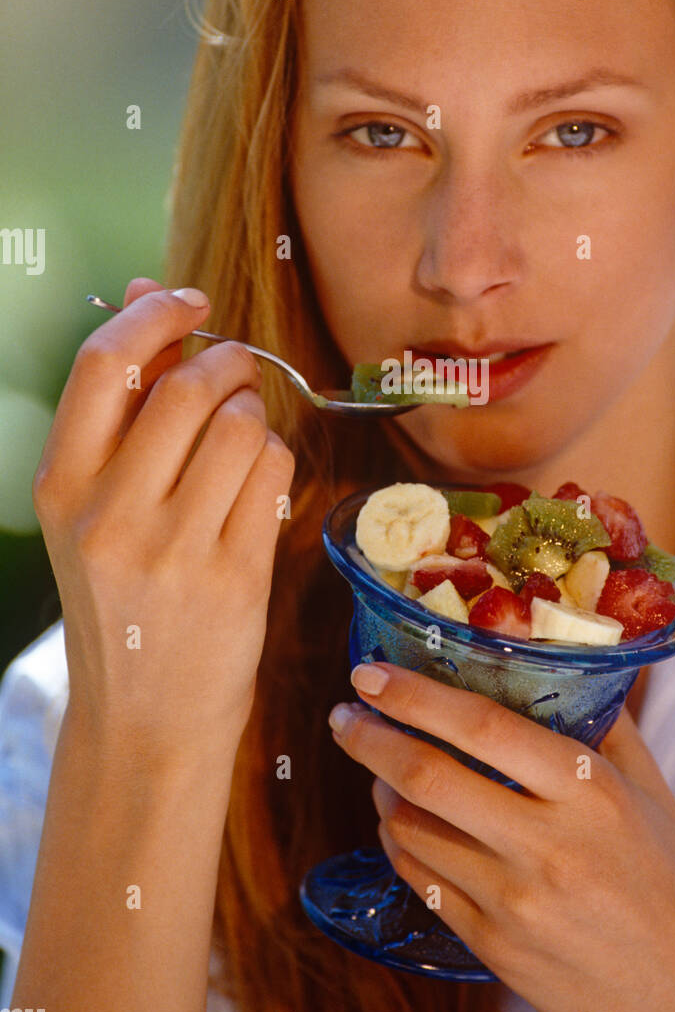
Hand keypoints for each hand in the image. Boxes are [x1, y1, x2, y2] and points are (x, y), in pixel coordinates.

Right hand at [33, 278, 294, 759]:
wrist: (144, 719)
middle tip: (235, 375)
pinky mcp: (235, 576)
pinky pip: (273, 473)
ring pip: (240, 425)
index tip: (188, 301)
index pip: (104, 363)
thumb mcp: (95, 507)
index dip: (155, 315)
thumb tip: (146, 292)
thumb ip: (122, 404)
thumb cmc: (123, 598)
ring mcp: (174, 548)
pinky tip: (256, 486)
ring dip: (255, 412)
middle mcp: (111, 514)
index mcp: (62, 486)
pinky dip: (275, 460)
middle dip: (226, 363)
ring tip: (243, 438)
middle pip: (188, 387)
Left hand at [329, 662, 674, 1011]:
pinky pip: (420, 881)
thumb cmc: (674, 877)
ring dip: (379, 789)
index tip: (371, 672)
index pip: (483, 728)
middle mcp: (546, 845)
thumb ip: (602, 724)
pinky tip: (401, 821)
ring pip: (409, 831)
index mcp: (589, 792)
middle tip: (345, 712)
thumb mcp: (650, 789)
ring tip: (379, 766)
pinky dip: (398, 841)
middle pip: (425, 777)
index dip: (415, 695)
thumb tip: (553, 664)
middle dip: (368, 736)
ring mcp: (514, 902)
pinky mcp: (493, 947)